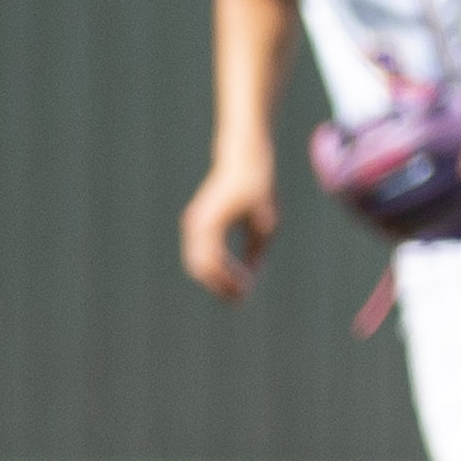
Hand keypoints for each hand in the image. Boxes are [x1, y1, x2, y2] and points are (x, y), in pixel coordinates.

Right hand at [181, 156, 277, 300]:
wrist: (243, 161)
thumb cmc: (258, 190)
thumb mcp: (266, 224)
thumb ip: (257, 252)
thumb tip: (251, 279)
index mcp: (213, 223)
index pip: (212, 262)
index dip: (226, 282)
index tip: (245, 293)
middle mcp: (197, 224)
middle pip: (199, 266)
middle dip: (218, 285)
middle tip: (240, 299)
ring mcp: (193, 223)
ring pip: (196, 262)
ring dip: (215, 279)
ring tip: (238, 291)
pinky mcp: (196, 223)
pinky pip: (200, 253)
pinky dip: (213, 268)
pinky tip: (233, 276)